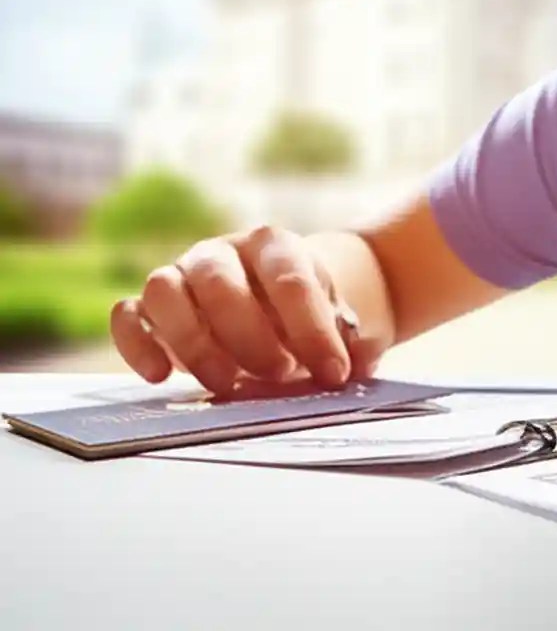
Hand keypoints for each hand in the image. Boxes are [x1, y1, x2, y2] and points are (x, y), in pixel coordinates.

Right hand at [110, 226, 384, 393]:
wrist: (279, 303)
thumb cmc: (309, 317)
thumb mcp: (340, 324)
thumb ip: (351, 343)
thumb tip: (355, 363)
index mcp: (274, 245)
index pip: (290, 279)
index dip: (313, 330)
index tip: (334, 372)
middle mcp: (221, 252)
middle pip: (219, 282)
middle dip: (250, 336)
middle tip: (280, 375)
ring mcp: (181, 275)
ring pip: (164, 290)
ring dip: (193, 343)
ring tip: (227, 385)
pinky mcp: (150, 307)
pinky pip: (126, 315)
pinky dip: (136, 344)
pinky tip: (161, 376)